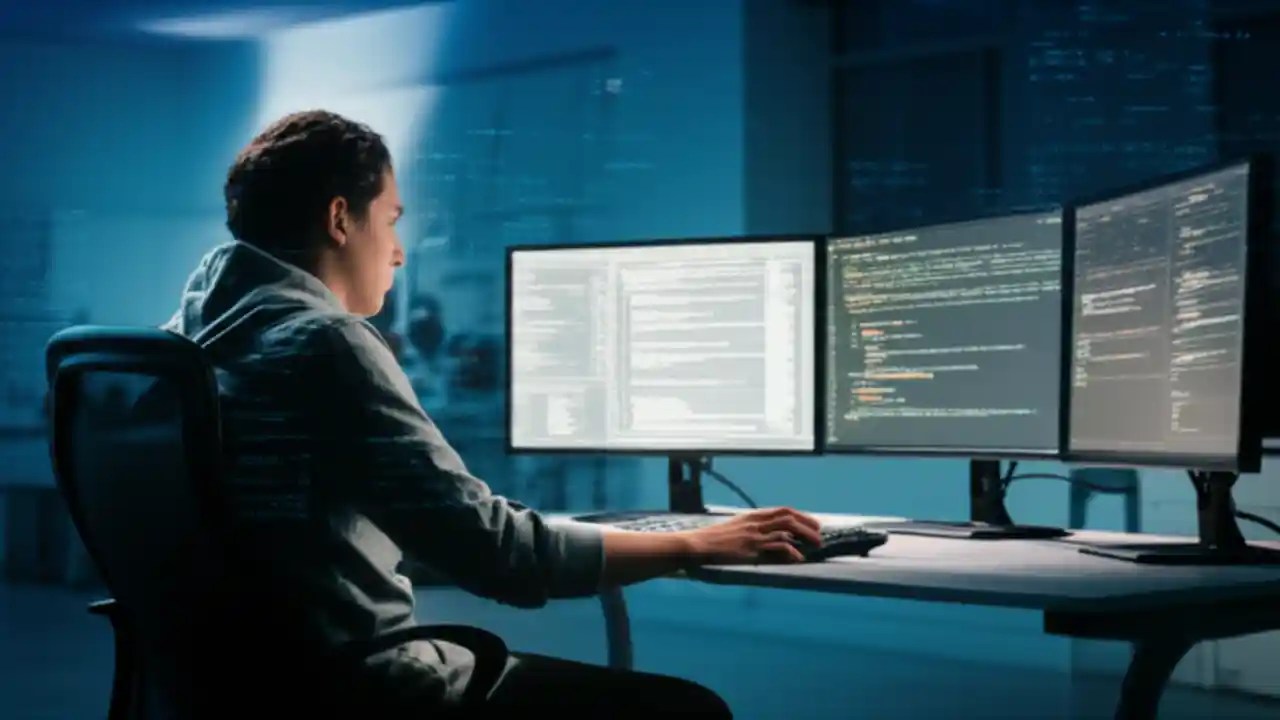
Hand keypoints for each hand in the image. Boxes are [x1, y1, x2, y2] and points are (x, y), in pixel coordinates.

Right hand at [687, 507, 822, 564]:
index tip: (813, 523)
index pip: (782, 510)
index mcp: (752, 515)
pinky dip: (791, 552)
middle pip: (788, 517)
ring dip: (804, 537)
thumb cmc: (713, 539)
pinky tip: (798, 558)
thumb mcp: (735, 528)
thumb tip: (769, 537)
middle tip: (819, 535)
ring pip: (786, 530)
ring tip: (815, 546)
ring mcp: (753, 535)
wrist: (697, 545)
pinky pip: (776, 547)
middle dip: (807, 525)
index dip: (801, 515)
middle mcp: (755, 522)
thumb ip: (752, 530)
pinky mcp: (751, 549)